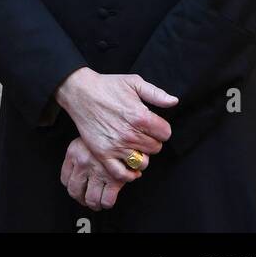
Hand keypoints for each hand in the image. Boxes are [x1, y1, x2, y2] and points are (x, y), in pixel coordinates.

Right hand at [56, 67, 177, 180]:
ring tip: (135, 145)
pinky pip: (122, 174)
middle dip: (152, 140)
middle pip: (156, 148)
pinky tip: (130, 164)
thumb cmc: (108, 86)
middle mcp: (129, 134)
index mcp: (140, 116)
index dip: (161, 128)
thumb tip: (174, 101)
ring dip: (142, 155)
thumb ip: (156, 93)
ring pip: (143, 162)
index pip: (166, 134)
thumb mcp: (134, 82)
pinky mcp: (103, 154)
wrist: (81, 92)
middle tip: (142, 132)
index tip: (153, 124)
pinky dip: (129, 174)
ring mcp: (116, 146)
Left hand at [60, 135, 136, 210]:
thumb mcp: (86, 136)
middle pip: (75, 191)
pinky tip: (108, 198)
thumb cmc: (105, 130)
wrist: (122, 123)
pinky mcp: (114, 179)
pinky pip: (106, 200)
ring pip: (91, 199)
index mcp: (73, 152)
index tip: (78, 188)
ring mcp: (98, 172)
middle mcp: (83, 163)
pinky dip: (106, 203)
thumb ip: (80, 153)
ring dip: (94, 203)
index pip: (65, 179)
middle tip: (87, 198)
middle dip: (81, 199)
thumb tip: (77, 172)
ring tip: (98, 202)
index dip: (72, 186)